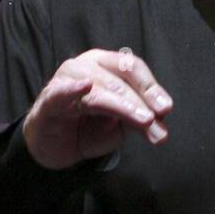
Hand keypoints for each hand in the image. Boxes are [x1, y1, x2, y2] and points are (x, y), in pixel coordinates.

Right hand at [22, 48, 173, 169]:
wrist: (56, 148)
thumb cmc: (88, 128)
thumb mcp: (121, 126)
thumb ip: (140, 121)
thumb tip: (161, 125)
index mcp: (106, 65)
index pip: (132, 69)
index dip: (150, 87)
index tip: (165, 109)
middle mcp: (86, 67)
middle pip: (119, 78)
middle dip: (140, 102)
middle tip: (154, 123)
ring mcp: (65, 81)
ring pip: (98, 89)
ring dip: (122, 105)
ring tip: (141, 120)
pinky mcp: (49, 101)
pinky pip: (61, 93)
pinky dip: (73, 89)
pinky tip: (85, 87)